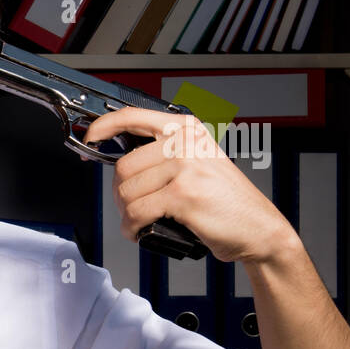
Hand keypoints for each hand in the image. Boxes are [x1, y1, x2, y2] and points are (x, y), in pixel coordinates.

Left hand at [81, 107, 296, 264]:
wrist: (259, 228)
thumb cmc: (226, 200)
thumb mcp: (198, 162)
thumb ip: (163, 154)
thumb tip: (120, 160)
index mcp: (186, 129)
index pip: (133, 116)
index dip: (104, 126)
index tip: (90, 137)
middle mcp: (185, 142)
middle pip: (123, 167)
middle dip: (120, 194)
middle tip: (132, 207)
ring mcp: (184, 166)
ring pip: (127, 193)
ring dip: (127, 215)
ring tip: (142, 221)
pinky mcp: (183, 194)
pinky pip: (137, 213)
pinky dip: (132, 228)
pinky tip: (141, 231)